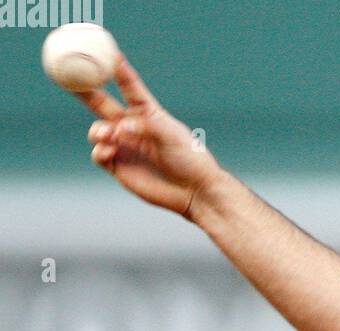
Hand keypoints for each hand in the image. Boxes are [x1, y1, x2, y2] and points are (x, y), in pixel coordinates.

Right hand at [79, 56, 221, 218]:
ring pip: (97, 131)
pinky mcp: (119, 166)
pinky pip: (99, 154)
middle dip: (84, 90)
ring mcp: (124, 146)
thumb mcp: (172, 135)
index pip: (129, 87)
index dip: (117, 69)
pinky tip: (109, 152)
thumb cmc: (190, 159)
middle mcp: (132, 127)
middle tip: (69, 77)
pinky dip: (99, 150)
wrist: (194, 192)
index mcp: (147, 113)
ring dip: (98, 131)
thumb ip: (147, 126)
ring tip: (109, 135)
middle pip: (101, 103)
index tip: (106, 52)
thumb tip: (120, 127)